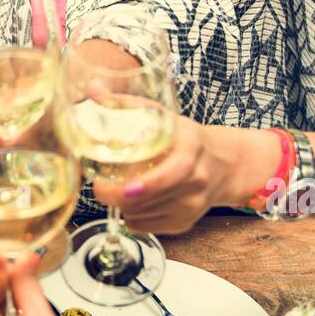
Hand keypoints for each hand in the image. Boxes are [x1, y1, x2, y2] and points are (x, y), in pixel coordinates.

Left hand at [92, 120, 277, 234]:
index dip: (150, 183)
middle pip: (151, 199)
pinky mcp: (184, 223)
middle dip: (117, 194)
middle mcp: (197, 180)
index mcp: (192, 148)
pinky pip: (144, 226)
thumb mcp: (162, 115)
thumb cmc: (183, 138)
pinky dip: (131, 215)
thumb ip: (126, 104)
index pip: (175, 171)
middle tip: (99, 184)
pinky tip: (133, 200)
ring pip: (142, 215)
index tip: (126, 187)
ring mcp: (192, 206)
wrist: (221, 164)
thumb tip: (92, 89)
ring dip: (122, 204)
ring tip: (118, 186)